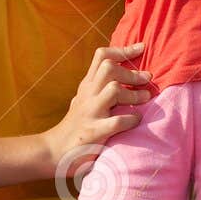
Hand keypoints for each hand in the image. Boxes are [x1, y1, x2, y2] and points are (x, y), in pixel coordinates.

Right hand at [44, 44, 150, 175]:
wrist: (53, 151)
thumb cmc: (75, 126)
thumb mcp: (83, 100)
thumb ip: (98, 87)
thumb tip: (119, 74)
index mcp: (87, 86)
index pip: (102, 56)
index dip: (123, 50)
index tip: (141, 48)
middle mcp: (88, 95)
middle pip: (109, 68)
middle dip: (131, 71)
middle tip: (147, 78)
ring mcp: (90, 112)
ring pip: (114, 89)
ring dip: (134, 94)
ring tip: (145, 98)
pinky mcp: (94, 132)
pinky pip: (117, 121)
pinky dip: (131, 119)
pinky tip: (136, 120)